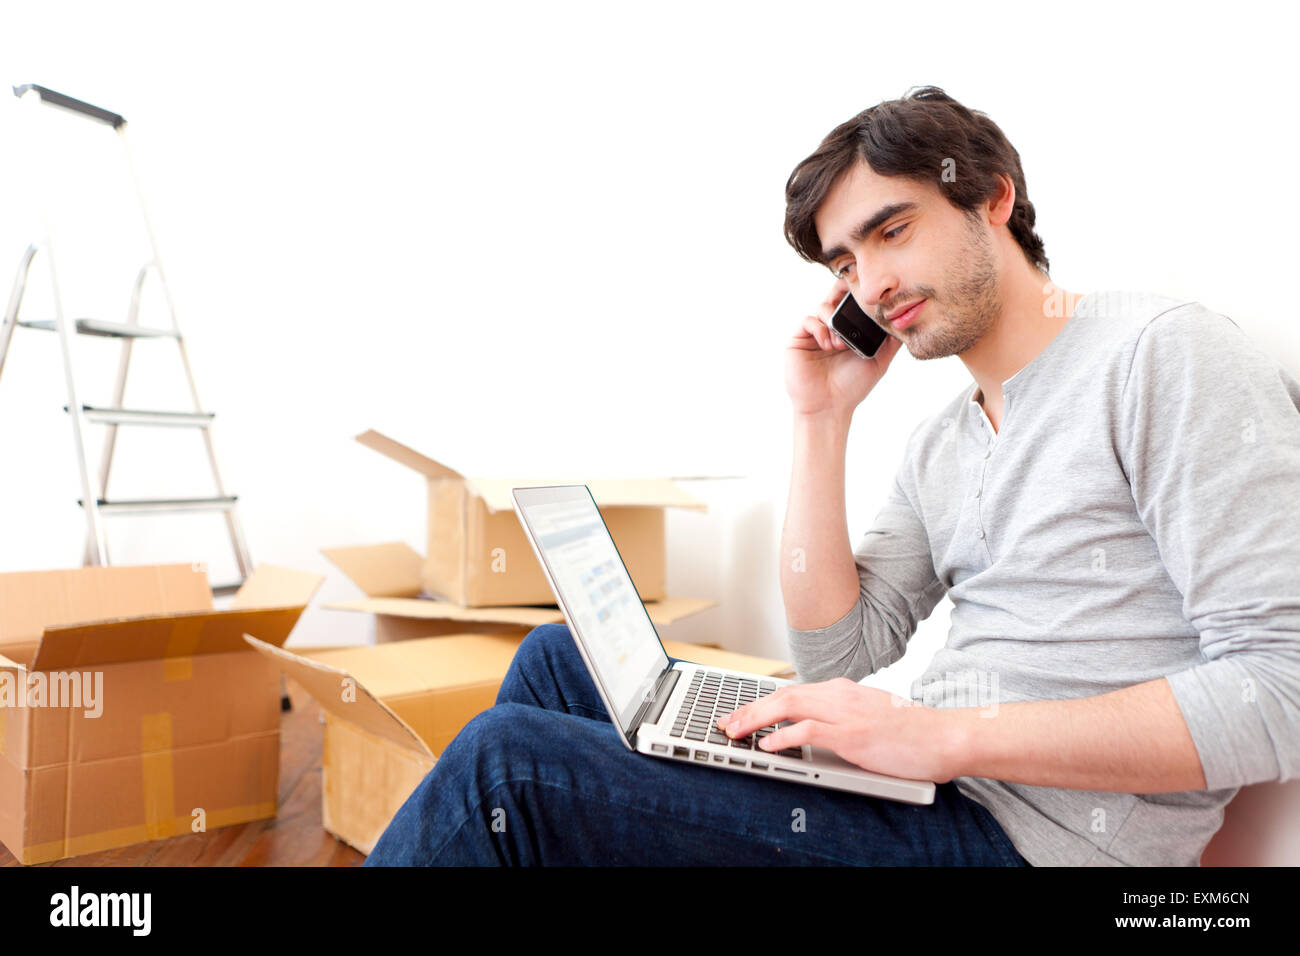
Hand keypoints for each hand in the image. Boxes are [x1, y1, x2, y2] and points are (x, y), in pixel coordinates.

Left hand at [716, 677, 959, 782]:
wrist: (942, 736)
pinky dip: (783, 736)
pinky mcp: (853, 733)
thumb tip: (811, 725)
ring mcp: (846, 712)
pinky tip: (767, 744)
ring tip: (736, 732)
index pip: (791, 691)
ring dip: (757, 720)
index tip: (739, 714)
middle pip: (783, 696)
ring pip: (789, 707)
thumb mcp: (867, 714)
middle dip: (750, 709)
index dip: (760, 702)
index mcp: (841, 689)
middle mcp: (839, 694)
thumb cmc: (908, 732)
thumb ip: (840, 715)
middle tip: (726, 723)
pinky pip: (809, 730)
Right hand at [784, 278, 902, 418]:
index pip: (853, 304)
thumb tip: (904, 320)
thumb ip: (890, 341)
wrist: (829, 407)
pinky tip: (828, 345)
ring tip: (841, 344)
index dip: (858, 293)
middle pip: (836, 298)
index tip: (870, 289)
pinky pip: (808, 321)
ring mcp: (814, 334)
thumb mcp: (879, 361)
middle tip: (855, 296)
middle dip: (845, 293)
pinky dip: (820, 328)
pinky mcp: (798, 340)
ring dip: (834, 321)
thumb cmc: (852, 387)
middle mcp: (831, 329)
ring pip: (822, 307)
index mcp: (849, 331)